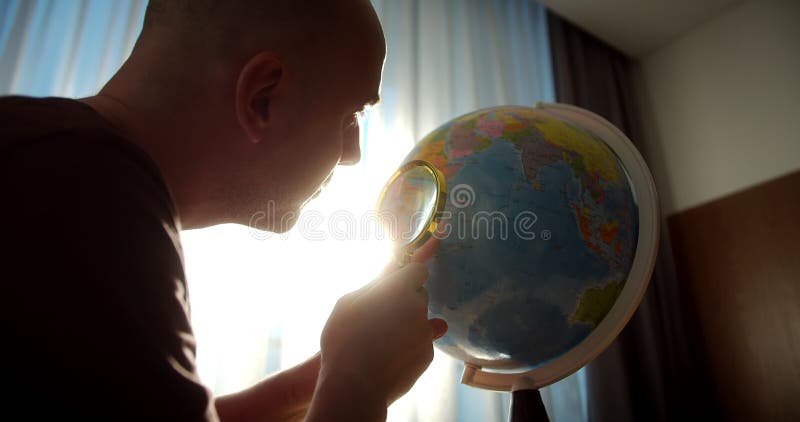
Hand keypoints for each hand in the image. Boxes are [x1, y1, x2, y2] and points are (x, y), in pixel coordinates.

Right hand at [318, 262, 447, 406]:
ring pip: (421, 320)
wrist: (355, 386)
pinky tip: (389, 357)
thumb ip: (374, 284)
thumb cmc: (344, 340)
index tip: (397, 286)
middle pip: (420, 296)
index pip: (418, 270)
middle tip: (382, 316)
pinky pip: (422, 343)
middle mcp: (418, 308)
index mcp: (398, 289)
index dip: (408, 277)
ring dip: (409, 324)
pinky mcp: (428, 355)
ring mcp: (425, 333)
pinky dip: (410, 346)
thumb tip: (391, 267)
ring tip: (383, 340)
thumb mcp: (348, 303)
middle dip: (406, 301)